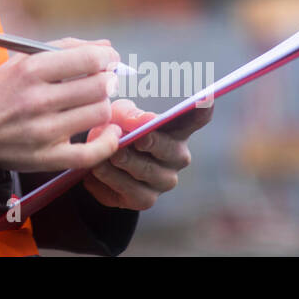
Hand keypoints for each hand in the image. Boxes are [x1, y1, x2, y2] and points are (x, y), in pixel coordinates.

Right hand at [0, 37, 124, 173]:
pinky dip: (108, 142)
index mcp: (30, 70)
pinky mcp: (46, 157)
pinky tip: (109, 133)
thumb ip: (64, 49)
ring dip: (103, 107)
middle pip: (99, 87)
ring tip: (93, 104)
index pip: (88, 59)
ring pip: (99, 114)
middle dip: (107, 81)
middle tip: (102, 83)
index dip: (107, 58)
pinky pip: (91, 153)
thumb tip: (106, 48)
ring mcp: (43, 131)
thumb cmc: (0, 92)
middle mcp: (37, 100)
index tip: (109, 60)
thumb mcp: (21, 61)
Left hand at [81, 98, 214, 210]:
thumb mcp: (118, 115)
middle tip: (134, 138)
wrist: (95, 160)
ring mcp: (161, 182)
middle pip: (169, 150)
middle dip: (150, 143)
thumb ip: (128, 114)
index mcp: (175, 130)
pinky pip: (128, 194)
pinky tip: (94, 171)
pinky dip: (108, 181)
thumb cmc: (115, 130)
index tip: (205, 98)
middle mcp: (176, 158)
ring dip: (123, 164)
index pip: (196, 118)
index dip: (201, 109)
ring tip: (103, 157)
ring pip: (146, 174)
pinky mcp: (142, 200)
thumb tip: (139, 122)